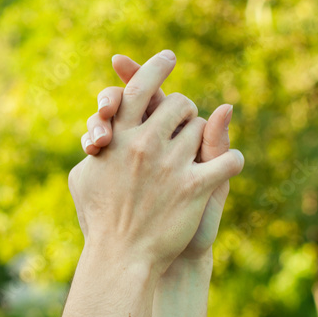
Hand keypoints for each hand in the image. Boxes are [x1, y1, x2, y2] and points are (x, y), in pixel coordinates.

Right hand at [68, 51, 243, 273]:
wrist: (121, 260)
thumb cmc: (97, 218)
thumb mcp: (84, 176)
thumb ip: (95, 145)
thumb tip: (105, 121)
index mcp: (117, 136)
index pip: (139, 87)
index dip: (155, 67)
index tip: (169, 56)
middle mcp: (144, 143)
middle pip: (179, 104)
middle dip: (184, 111)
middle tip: (184, 123)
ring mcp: (171, 164)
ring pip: (202, 127)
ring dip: (203, 139)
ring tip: (197, 157)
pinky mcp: (194, 187)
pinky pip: (227, 160)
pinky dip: (232, 161)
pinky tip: (229, 166)